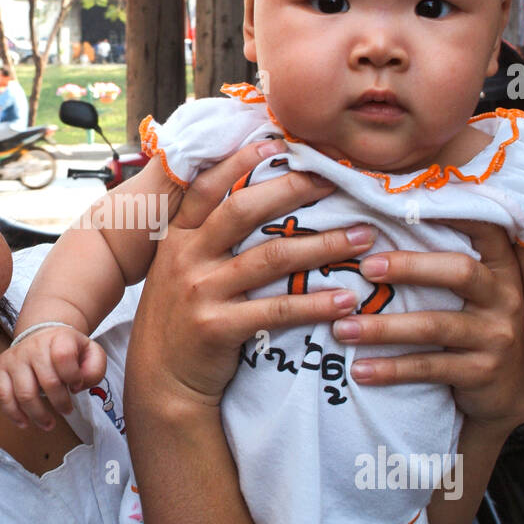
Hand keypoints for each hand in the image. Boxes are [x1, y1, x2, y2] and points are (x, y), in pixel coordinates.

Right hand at [0, 324, 105, 430]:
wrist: (42, 336)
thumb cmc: (68, 350)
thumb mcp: (91, 353)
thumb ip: (95, 369)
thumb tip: (78, 386)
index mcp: (58, 338)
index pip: (64, 357)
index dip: (73, 376)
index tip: (77, 385)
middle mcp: (34, 346)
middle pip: (47, 381)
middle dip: (61, 403)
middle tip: (67, 410)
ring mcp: (15, 357)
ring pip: (25, 393)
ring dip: (39, 415)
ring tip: (49, 424)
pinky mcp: (1, 367)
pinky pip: (3, 394)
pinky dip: (13, 413)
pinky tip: (25, 423)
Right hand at [126, 140, 372, 412]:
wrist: (161, 380)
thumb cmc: (179, 319)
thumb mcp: (178, 269)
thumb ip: (203, 236)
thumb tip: (249, 198)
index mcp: (177, 237)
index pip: (207, 187)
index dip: (239, 162)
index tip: (278, 143)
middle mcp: (186, 258)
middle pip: (244, 211)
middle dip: (294, 189)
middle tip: (336, 180)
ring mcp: (200, 292)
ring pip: (271, 258)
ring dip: (323, 245)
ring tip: (363, 237)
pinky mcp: (217, 327)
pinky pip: (276, 310)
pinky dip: (315, 304)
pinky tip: (345, 300)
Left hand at [328, 219, 523, 431]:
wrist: (507, 392)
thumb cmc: (473, 328)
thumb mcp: (472, 292)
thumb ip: (444, 260)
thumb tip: (381, 225)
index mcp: (499, 267)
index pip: (482, 228)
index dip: (451, 211)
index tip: (406, 199)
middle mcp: (504, 296)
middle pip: (460, 272)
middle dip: (410, 267)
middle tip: (364, 267)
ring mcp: (497, 335)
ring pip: (435, 325)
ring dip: (384, 328)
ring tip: (342, 329)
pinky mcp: (483, 372)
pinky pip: (430, 367)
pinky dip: (391, 368)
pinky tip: (359, 370)